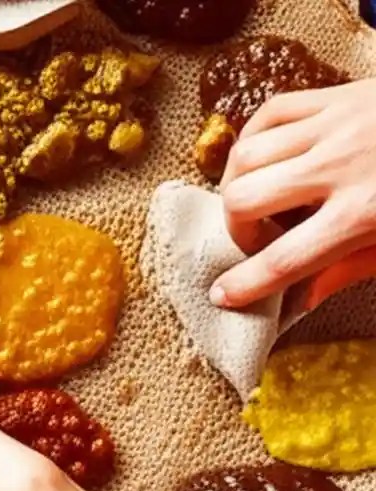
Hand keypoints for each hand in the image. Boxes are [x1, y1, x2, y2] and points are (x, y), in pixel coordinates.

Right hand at [212, 79, 375, 309]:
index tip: (224, 295)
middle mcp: (339, 168)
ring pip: (245, 156)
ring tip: (255, 201)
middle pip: (245, 200)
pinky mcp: (333, 97)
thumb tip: (301, 298)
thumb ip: (349, 269)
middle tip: (256, 241)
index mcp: (363, 214)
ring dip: (237, 185)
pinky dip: (253, 141)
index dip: (247, 283)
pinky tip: (263, 160)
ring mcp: (333, 126)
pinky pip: (267, 115)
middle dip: (236, 229)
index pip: (286, 259)